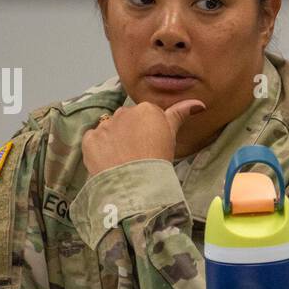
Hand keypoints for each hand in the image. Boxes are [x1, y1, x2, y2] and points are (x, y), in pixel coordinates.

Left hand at [81, 98, 204, 175]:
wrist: (137, 184)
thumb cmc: (159, 159)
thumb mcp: (172, 135)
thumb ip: (180, 114)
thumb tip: (199, 103)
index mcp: (147, 109)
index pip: (146, 115)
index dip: (148, 132)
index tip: (150, 146)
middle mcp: (124, 112)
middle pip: (126, 119)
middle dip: (129, 133)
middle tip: (137, 154)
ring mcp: (105, 125)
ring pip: (109, 129)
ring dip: (114, 141)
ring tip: (122, 161)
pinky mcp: (90, 139)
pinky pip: (93, 140)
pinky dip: (99, 150)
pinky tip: (109, 162)